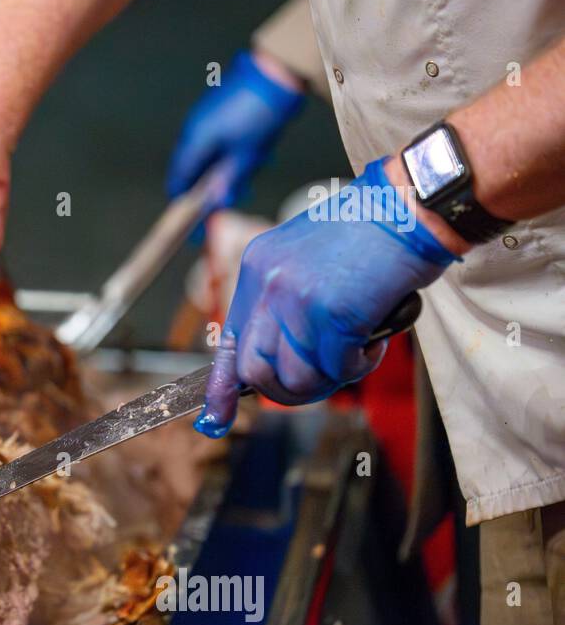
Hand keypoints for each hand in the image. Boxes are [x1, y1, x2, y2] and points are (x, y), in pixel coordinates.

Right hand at [166, 50, 303, 206]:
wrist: (275, 72)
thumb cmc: (260, 113)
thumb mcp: (247, 154)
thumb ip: (229, 180)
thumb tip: (216, 202)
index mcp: (195, 141)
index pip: (179, 180)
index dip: (184, 203)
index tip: (193, 221)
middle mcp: (192, 130)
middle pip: (189, 170)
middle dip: (207, 188)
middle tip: (228, 198)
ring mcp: (202, 119)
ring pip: (204, 156)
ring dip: (221, 171)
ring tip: (248, 174)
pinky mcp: (214, 111)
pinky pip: (213, 141)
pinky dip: (226, 155)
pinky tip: (250, 155)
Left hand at [193, 157, 459, 437]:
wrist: (409, 206)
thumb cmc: (367, 236)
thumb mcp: (304, 261)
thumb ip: (283, 303)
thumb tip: (275, 357)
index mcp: (256, 270)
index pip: (229, 342)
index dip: (221, 387)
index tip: (215, 419)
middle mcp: (268, 284)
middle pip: (255, 370)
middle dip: (287, 391)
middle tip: (321, 382)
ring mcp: (298, 299)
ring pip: (296, 377)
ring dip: (329, 380)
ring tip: (353, 355)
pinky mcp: (334, 312)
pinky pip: (338, 368)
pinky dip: (359, 365)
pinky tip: (372, 342)